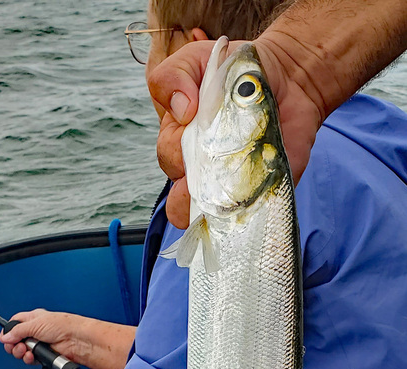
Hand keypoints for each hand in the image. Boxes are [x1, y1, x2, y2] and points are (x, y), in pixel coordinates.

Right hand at [0, 310, 87, 366]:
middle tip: (17, 346)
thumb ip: (18, 331)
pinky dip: (29, 359)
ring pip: (23, 351)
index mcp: (33, 319)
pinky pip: (31, 359)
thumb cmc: (64, 326)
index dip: (9, 331)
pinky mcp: (44, 355)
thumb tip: (5, 337)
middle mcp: (36, 331)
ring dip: (21, 352)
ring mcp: (40, 343)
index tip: (6, 338)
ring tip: (26, 350)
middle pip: (16, 339)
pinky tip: (32, 356)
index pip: (15, 324)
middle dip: (14, 344)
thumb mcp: (36, 324)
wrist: (76, 340)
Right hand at [149, 36, 321, 227]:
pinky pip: (255, 215)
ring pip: (214, 219)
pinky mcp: (264, 192)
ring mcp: (233, 187)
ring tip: (233, 184)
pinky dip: (255, 210)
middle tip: (212, 166)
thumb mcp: (194, 62)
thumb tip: (182, 109)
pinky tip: (259, 190)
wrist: (287, 75)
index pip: (169, 162)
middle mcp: (202, 173)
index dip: (178, 152)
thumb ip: (173, 77)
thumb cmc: (233, 71)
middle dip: (191, 193)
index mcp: (179, 145)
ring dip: (218, 211)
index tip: (194, 126)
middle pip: (181, 204)